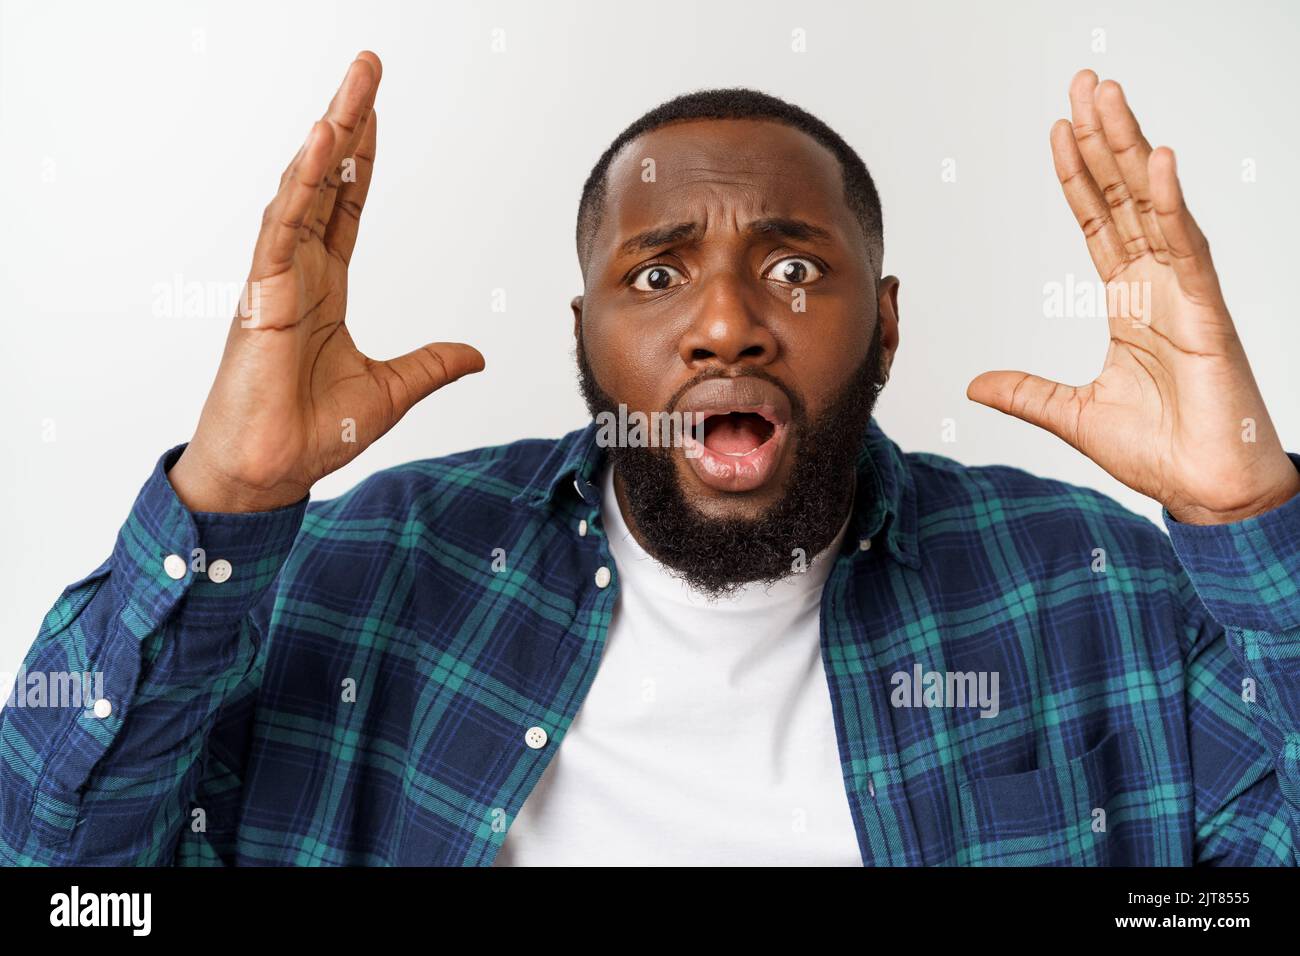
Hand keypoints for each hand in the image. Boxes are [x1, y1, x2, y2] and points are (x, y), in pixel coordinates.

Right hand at [169, 52, 484, 512]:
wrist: (271, 473)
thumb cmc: (309, 435)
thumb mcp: (391, 390)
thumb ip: (431, 365)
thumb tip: (476, 355)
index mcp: (323, 288)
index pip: (345, 208)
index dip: (361, 162)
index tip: (374, 117)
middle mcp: (297, 272)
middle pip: (325, 182)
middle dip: (347, 125)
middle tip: (366, 69)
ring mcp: (276, 279)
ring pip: (302, 190)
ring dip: (328, 135)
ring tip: (352, 86)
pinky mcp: (260, 295)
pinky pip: (282, 227)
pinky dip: (301, 182)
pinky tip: (320, 141)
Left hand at [967, 70, 1299, 524]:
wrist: (1203, 491)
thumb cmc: (1158, 451)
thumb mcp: (1072, 415)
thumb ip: (1026, 392)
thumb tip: (974, 383)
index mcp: (1128, 303)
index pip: (1098, 223)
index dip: (1077, 178)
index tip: (1057, 131)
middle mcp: (1157, 286)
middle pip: (1124, 198)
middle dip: (1103, 140)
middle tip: (1086, 83)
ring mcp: (1184, 294)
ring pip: (1153, 206)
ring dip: (1129, 150)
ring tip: (1108, 98)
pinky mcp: (1206, 314)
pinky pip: (1186, 248)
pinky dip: (1170, 203)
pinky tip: (1155, 160)